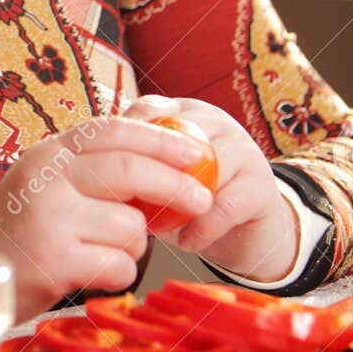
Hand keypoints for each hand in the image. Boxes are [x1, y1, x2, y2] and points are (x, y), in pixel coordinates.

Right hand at [0, 111, 215, 322]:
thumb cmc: (18, 229)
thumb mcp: (47, 183)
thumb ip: (91, 169)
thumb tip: (166, 159)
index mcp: (49, 153)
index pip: (112, 131)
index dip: (161, 138)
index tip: (198, 150)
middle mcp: (46, 179)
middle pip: (128, 169)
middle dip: (175, 184)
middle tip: (202, 199)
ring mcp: (49, 219)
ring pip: (130, 226)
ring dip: (136, 243)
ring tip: (109, 249)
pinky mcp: (55, 261)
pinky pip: (119, 264)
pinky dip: (120, 272)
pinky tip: (96, 272)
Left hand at [124, 95, 298, 282]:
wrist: (247, 230)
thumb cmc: (190, 200)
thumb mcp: (160, 178)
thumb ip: (135, 170)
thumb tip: (92, 179)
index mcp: (186, 114)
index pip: (152, 109)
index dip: (128, 137)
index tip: (109, 170)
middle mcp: (217, 124)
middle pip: (181, 136)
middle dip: (153, 172)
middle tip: (129, 204)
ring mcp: (244, 151)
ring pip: (206, 168)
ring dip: (178, 203)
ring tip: (159, 230)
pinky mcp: (261, 187)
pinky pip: (225, 205)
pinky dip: (201, 228)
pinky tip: (187, 242)